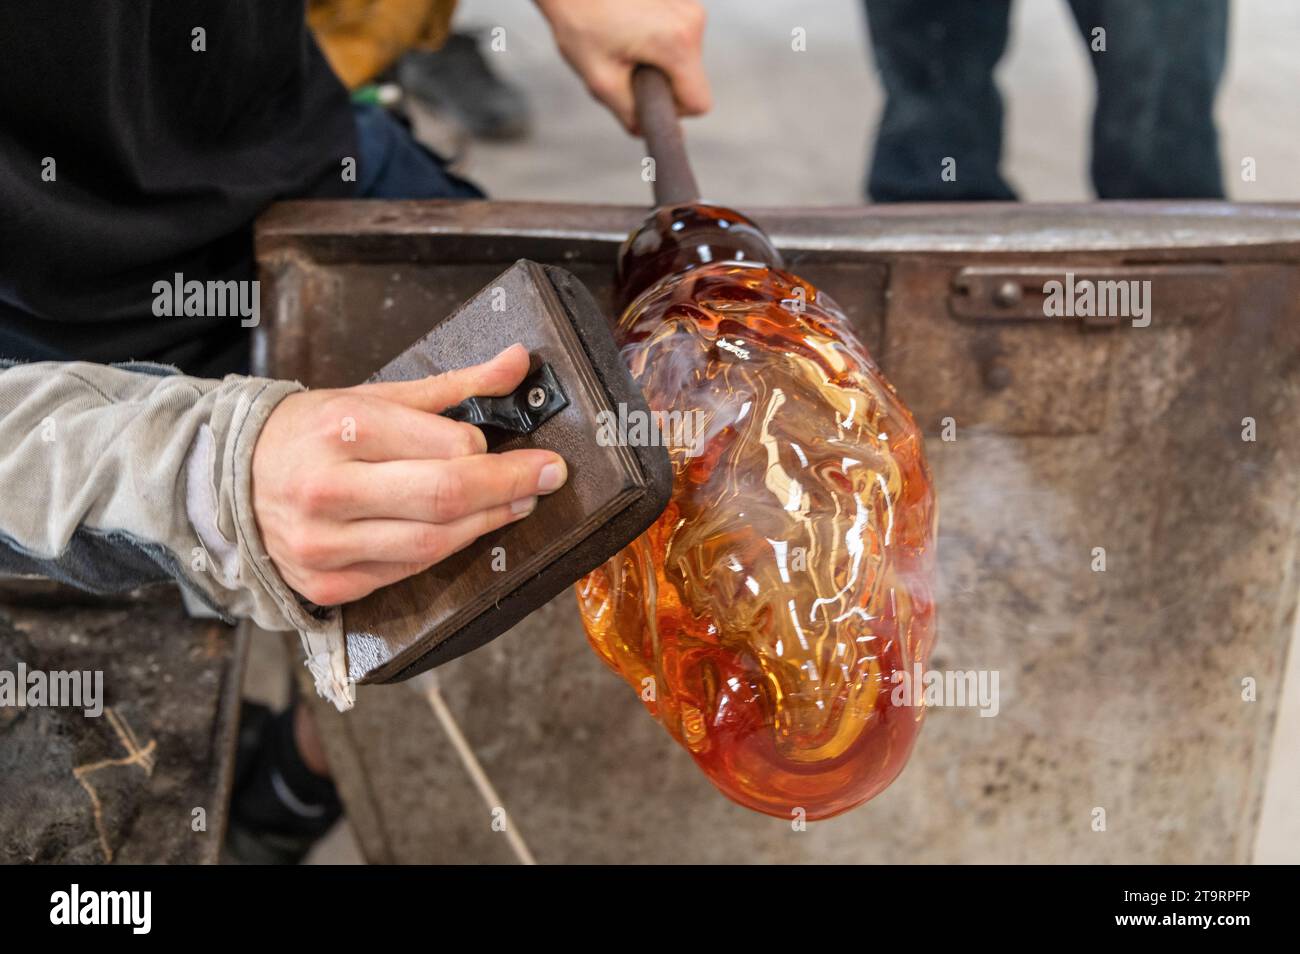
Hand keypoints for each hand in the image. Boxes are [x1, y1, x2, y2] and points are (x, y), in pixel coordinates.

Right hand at [251, 344, 566, 606]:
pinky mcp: (325, 585)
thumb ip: (454, 385)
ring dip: (486, 525)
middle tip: (548, 478)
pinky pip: (404, 572)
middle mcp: (327, 489)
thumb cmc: (313, 432)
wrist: (230, 479)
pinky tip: (460, 531)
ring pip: (430, 544)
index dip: (490, 453)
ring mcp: (322, 544)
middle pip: (443, 498)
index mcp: (340, 428)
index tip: (523, 452)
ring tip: (515, 505)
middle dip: (508, 488)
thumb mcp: (376, 395)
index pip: (444, 448)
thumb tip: (518, 361)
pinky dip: (441, 552)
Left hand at [536, 0, 709, 132]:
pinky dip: (654, 41)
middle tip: (623, 66)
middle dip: (660, 83)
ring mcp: (689, 5)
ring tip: (620, 43)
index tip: (644, 96)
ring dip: (655, 61)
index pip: (699, 103)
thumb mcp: (599, 78)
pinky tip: (626, 27)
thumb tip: (647, 132)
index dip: (673, 111)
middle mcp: (693, 21)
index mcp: (679, 43)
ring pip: (684, 58)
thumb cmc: (580, 19)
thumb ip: (629, 114)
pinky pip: (677, 36)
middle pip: (691, 79)